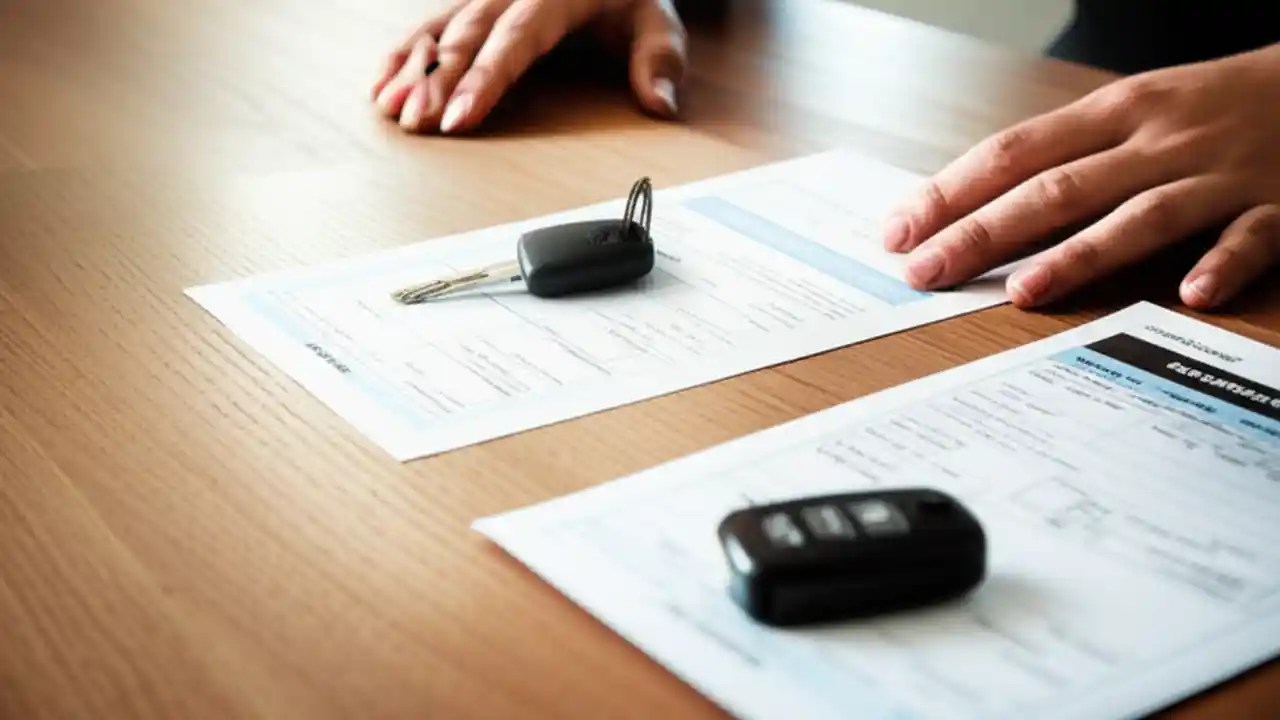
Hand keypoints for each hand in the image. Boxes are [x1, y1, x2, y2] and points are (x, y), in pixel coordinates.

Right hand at [371, 0, 685, 133]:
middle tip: (413, 122)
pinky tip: (381, 80)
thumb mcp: (658, 20)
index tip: (459, 118)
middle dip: (436, 81)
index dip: (484, 79)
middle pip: (467, 35)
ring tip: (387, 107)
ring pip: (441, 28)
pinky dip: (405, 52)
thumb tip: (659, 103)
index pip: (515, 40)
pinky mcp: (473, 5)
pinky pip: (432, 25)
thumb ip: (660, 60)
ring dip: (411, 68)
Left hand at [884, 43, 1279, 309]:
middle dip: (983, 232)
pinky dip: (1223, 264)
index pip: (1014, 153)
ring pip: (1139, 216)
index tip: (898, 231)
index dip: (951, 192)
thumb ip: (1066, 156)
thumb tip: (975, 203)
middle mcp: (1155, 142)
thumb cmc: (1210, 106)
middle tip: (925, 271)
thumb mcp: (1133, 112)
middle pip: (1057, 189)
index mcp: (1113, 114)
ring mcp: (1215, 175)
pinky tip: (1191, 293)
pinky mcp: (1278, 205)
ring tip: (1023, 291)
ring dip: (1079, 255)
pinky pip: (1249, 237)